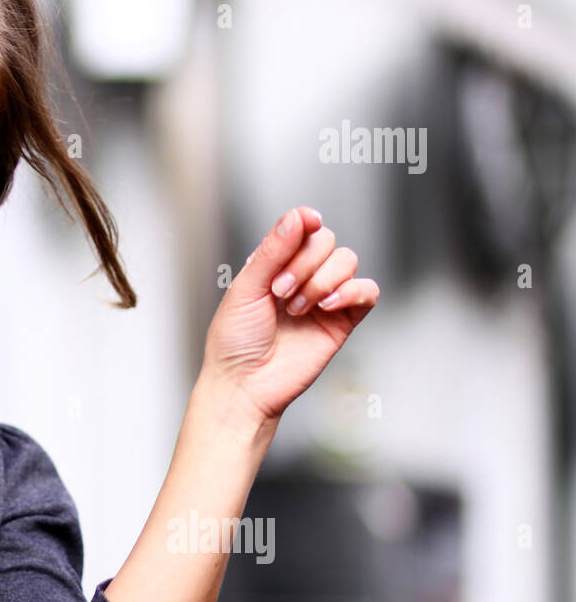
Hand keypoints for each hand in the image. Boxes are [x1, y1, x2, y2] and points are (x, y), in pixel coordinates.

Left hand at [202, 206, 378, 422]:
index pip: (301, 229)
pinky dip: (352, 291)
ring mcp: (323, 299)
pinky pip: (367, 291)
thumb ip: (272, 252)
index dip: (306, 223)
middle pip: (326, 241)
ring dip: (322, 279)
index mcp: (273, 266)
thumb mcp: (245, 289)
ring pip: (347, 261)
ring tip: (297, 307)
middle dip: (305, 262)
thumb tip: (297, 217)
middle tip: (280, 291)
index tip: (308, 222)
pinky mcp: (342, 321)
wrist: (244, 384)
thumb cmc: (234, 342)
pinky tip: (327, 305)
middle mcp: (300, 278)